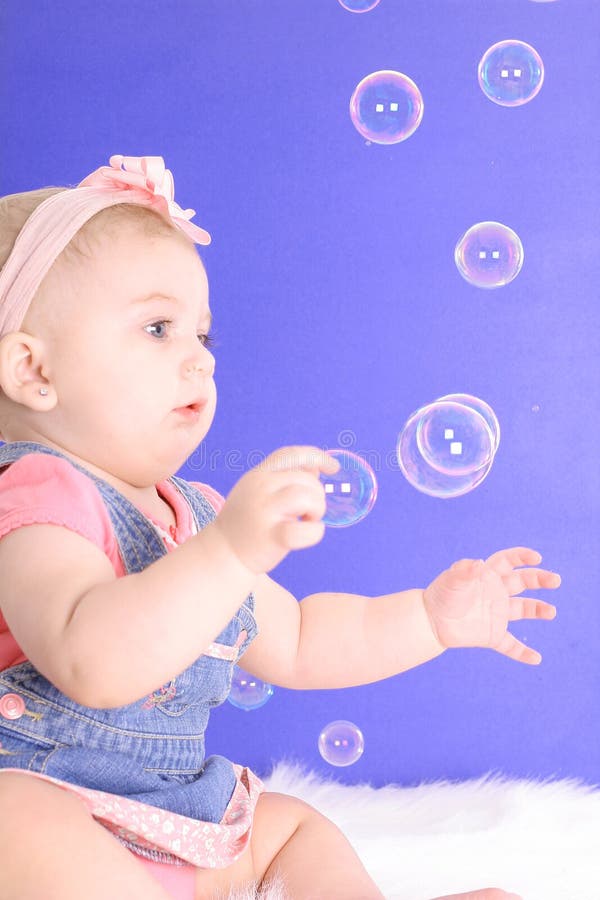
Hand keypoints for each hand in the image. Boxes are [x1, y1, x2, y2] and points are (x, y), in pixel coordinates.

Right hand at [213, 445, 339, 573]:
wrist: (222, 553)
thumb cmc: (247, 524)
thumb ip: (284, 479)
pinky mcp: (271, 536)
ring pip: (307, 496)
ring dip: (316, 509)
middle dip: (317, 495)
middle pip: (305, 478)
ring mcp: (264, 511)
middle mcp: (260, 488)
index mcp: (258, 475)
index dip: (316, 457)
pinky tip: (308, 533)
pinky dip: (314, 532)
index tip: (333, 467)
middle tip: (309, 513)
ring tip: (307, 521)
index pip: (291, 455)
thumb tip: (315, 468)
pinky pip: (304, 530)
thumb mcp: (259, 493)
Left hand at [423, 547, 559, 664]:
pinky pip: (510, 645)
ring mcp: (496, 614)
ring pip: (522, 610)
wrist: (429, 621)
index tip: (537, 557)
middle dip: (540, 579)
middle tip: (555, 580)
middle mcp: (495, 593)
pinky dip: (522, 652)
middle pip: (522, 582)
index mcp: (487, 575)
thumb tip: (479, 563)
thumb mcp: (451, 580)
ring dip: (538, 609)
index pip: (508, 561)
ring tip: (551, 612)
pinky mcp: (492, 635)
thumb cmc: (440, 595)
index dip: (522, 557)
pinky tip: (536, 658)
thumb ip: (465, 571)